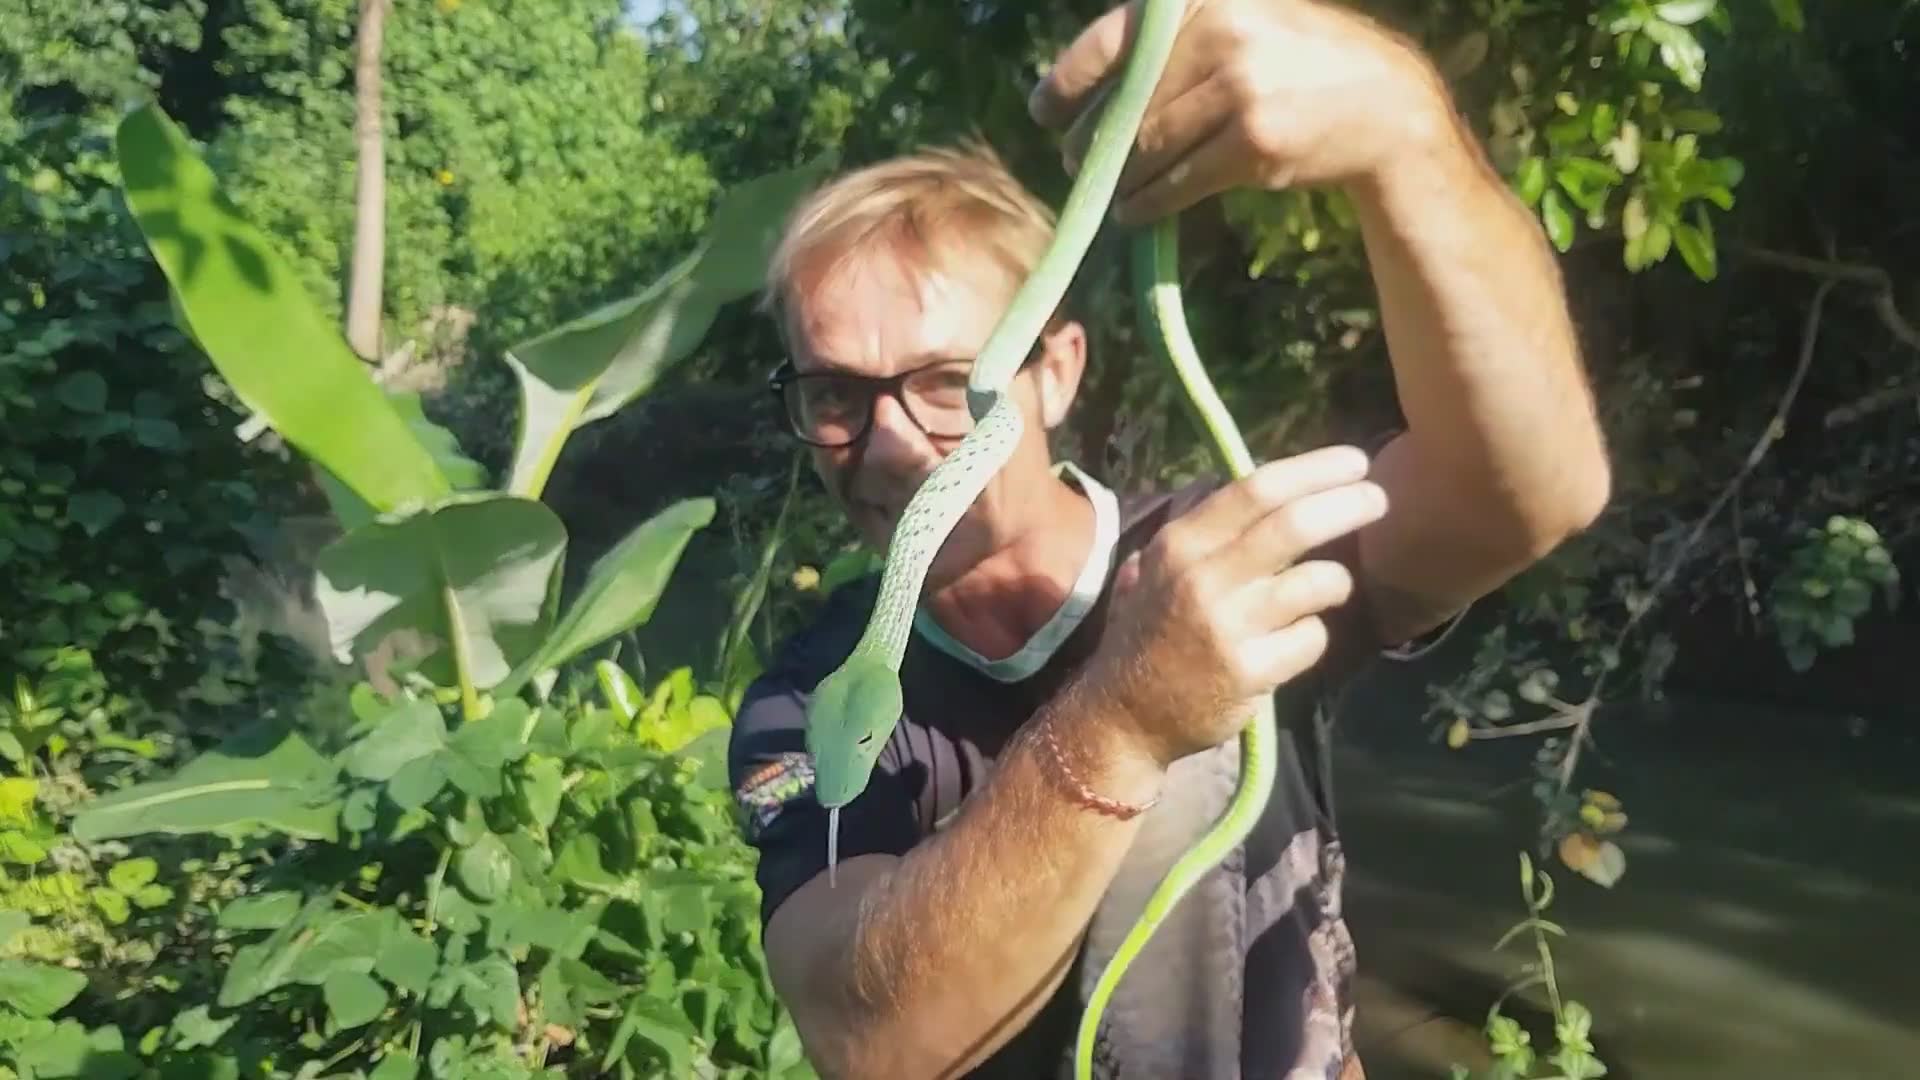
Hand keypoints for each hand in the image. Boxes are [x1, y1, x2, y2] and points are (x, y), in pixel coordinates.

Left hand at [1028, 0, 1455, 223]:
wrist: (1383, 103)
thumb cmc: (1297, 61)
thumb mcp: (1241, 20)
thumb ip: (1175, 41)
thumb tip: (1093, 88)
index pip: (1115, 40)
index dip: (1068, 81)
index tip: (1043, 110)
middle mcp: (1221, 32)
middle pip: (1127, 103)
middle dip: (1093, 140)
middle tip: (1076, 163)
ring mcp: (1239, 87)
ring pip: (1147, 147)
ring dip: (1119, 179)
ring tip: (1109, 191)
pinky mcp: (1253, 141)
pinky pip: (1176, 181)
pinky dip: (1147, 203)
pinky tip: (1134, 212)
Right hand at [1086, 445, 1385, 768]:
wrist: (1123, 716)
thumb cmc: (1148, 634)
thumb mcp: (1157, 568)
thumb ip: (1208, 530)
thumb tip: (1269, 488)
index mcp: (1181, 544)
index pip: (1256, 489)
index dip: (1314, 469)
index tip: (1354, 462)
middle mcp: (1202, 578)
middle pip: (1293, 525)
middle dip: (1347, 505)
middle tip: (1378, 499)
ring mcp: (1226, 627)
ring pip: (1316, 583)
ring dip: (1335, 581)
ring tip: (1329, 587)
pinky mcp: (1249, 673)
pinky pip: (1311, 638)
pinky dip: (1313, 635)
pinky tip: (1293, 642)